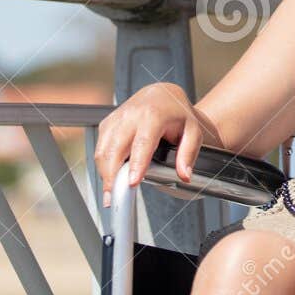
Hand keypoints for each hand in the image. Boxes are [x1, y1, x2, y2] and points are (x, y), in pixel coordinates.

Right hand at [93, 82, 214, 205]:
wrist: (163, 96)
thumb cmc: (177, 114)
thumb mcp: (193, 131)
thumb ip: (188, 154)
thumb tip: (185, 175)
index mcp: (154, 114)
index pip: (142, 143)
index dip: (135, 164)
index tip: (131, 183)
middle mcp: (131, 114)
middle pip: (115, 148)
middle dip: (111, 175)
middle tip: (113, 199)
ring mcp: (117, 117)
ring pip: (103, 148)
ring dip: (104, 172)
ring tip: (111, 192)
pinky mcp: (108, 122)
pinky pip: (100, 146)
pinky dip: (103, 164)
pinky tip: (111, 175)